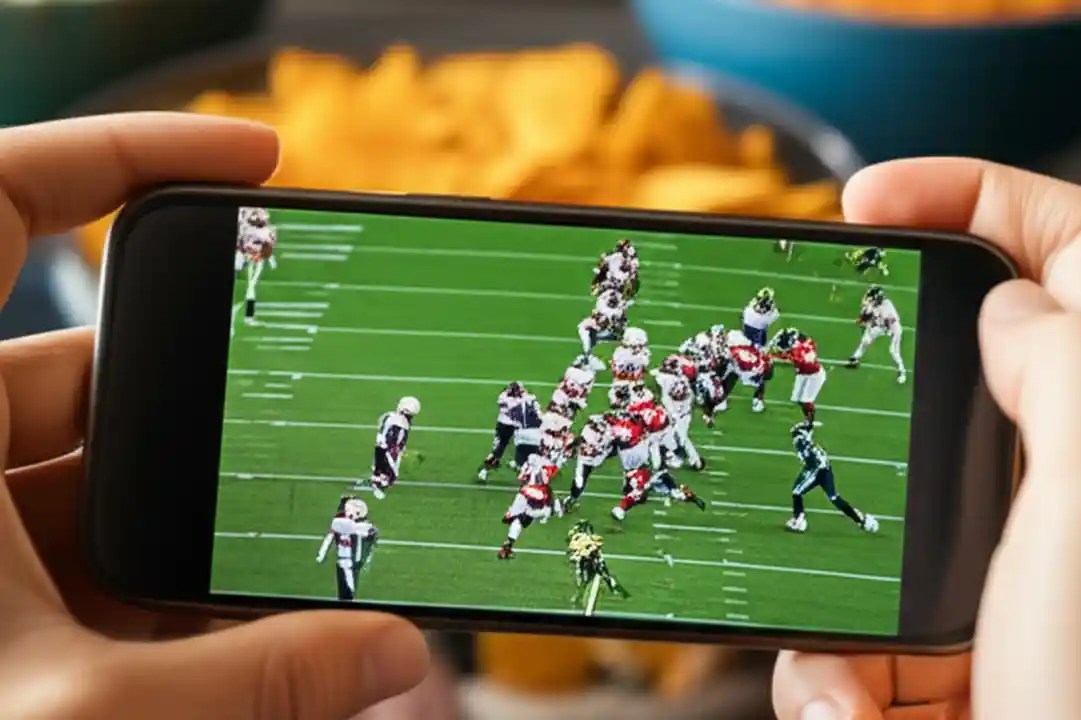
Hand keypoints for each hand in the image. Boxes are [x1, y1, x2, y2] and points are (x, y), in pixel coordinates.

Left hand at [0, 113, 430, 718]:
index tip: (257, 157)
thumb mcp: (80, 716)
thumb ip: (251, 684)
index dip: (121, 154)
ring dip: (203, 526)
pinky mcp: (4, 598)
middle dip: (218, 415)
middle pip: (104, 372)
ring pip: (113, 483)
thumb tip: (392, 653)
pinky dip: (170, 589)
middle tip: (310, 439)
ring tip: (284, 564)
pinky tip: (235, 631)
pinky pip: (100, 559)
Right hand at [773, 159, 1080, 718]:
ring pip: (892, 531)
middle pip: (969, 389)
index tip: (864, 201)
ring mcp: (1032, 599)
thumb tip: (1012, 303)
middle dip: (872, 411)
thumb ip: (1078, 367)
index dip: (979, 191)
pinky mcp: (976, 676)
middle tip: (799, 418)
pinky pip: (871, 641)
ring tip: (864, 685)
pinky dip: (842, 686)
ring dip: (844, 602)